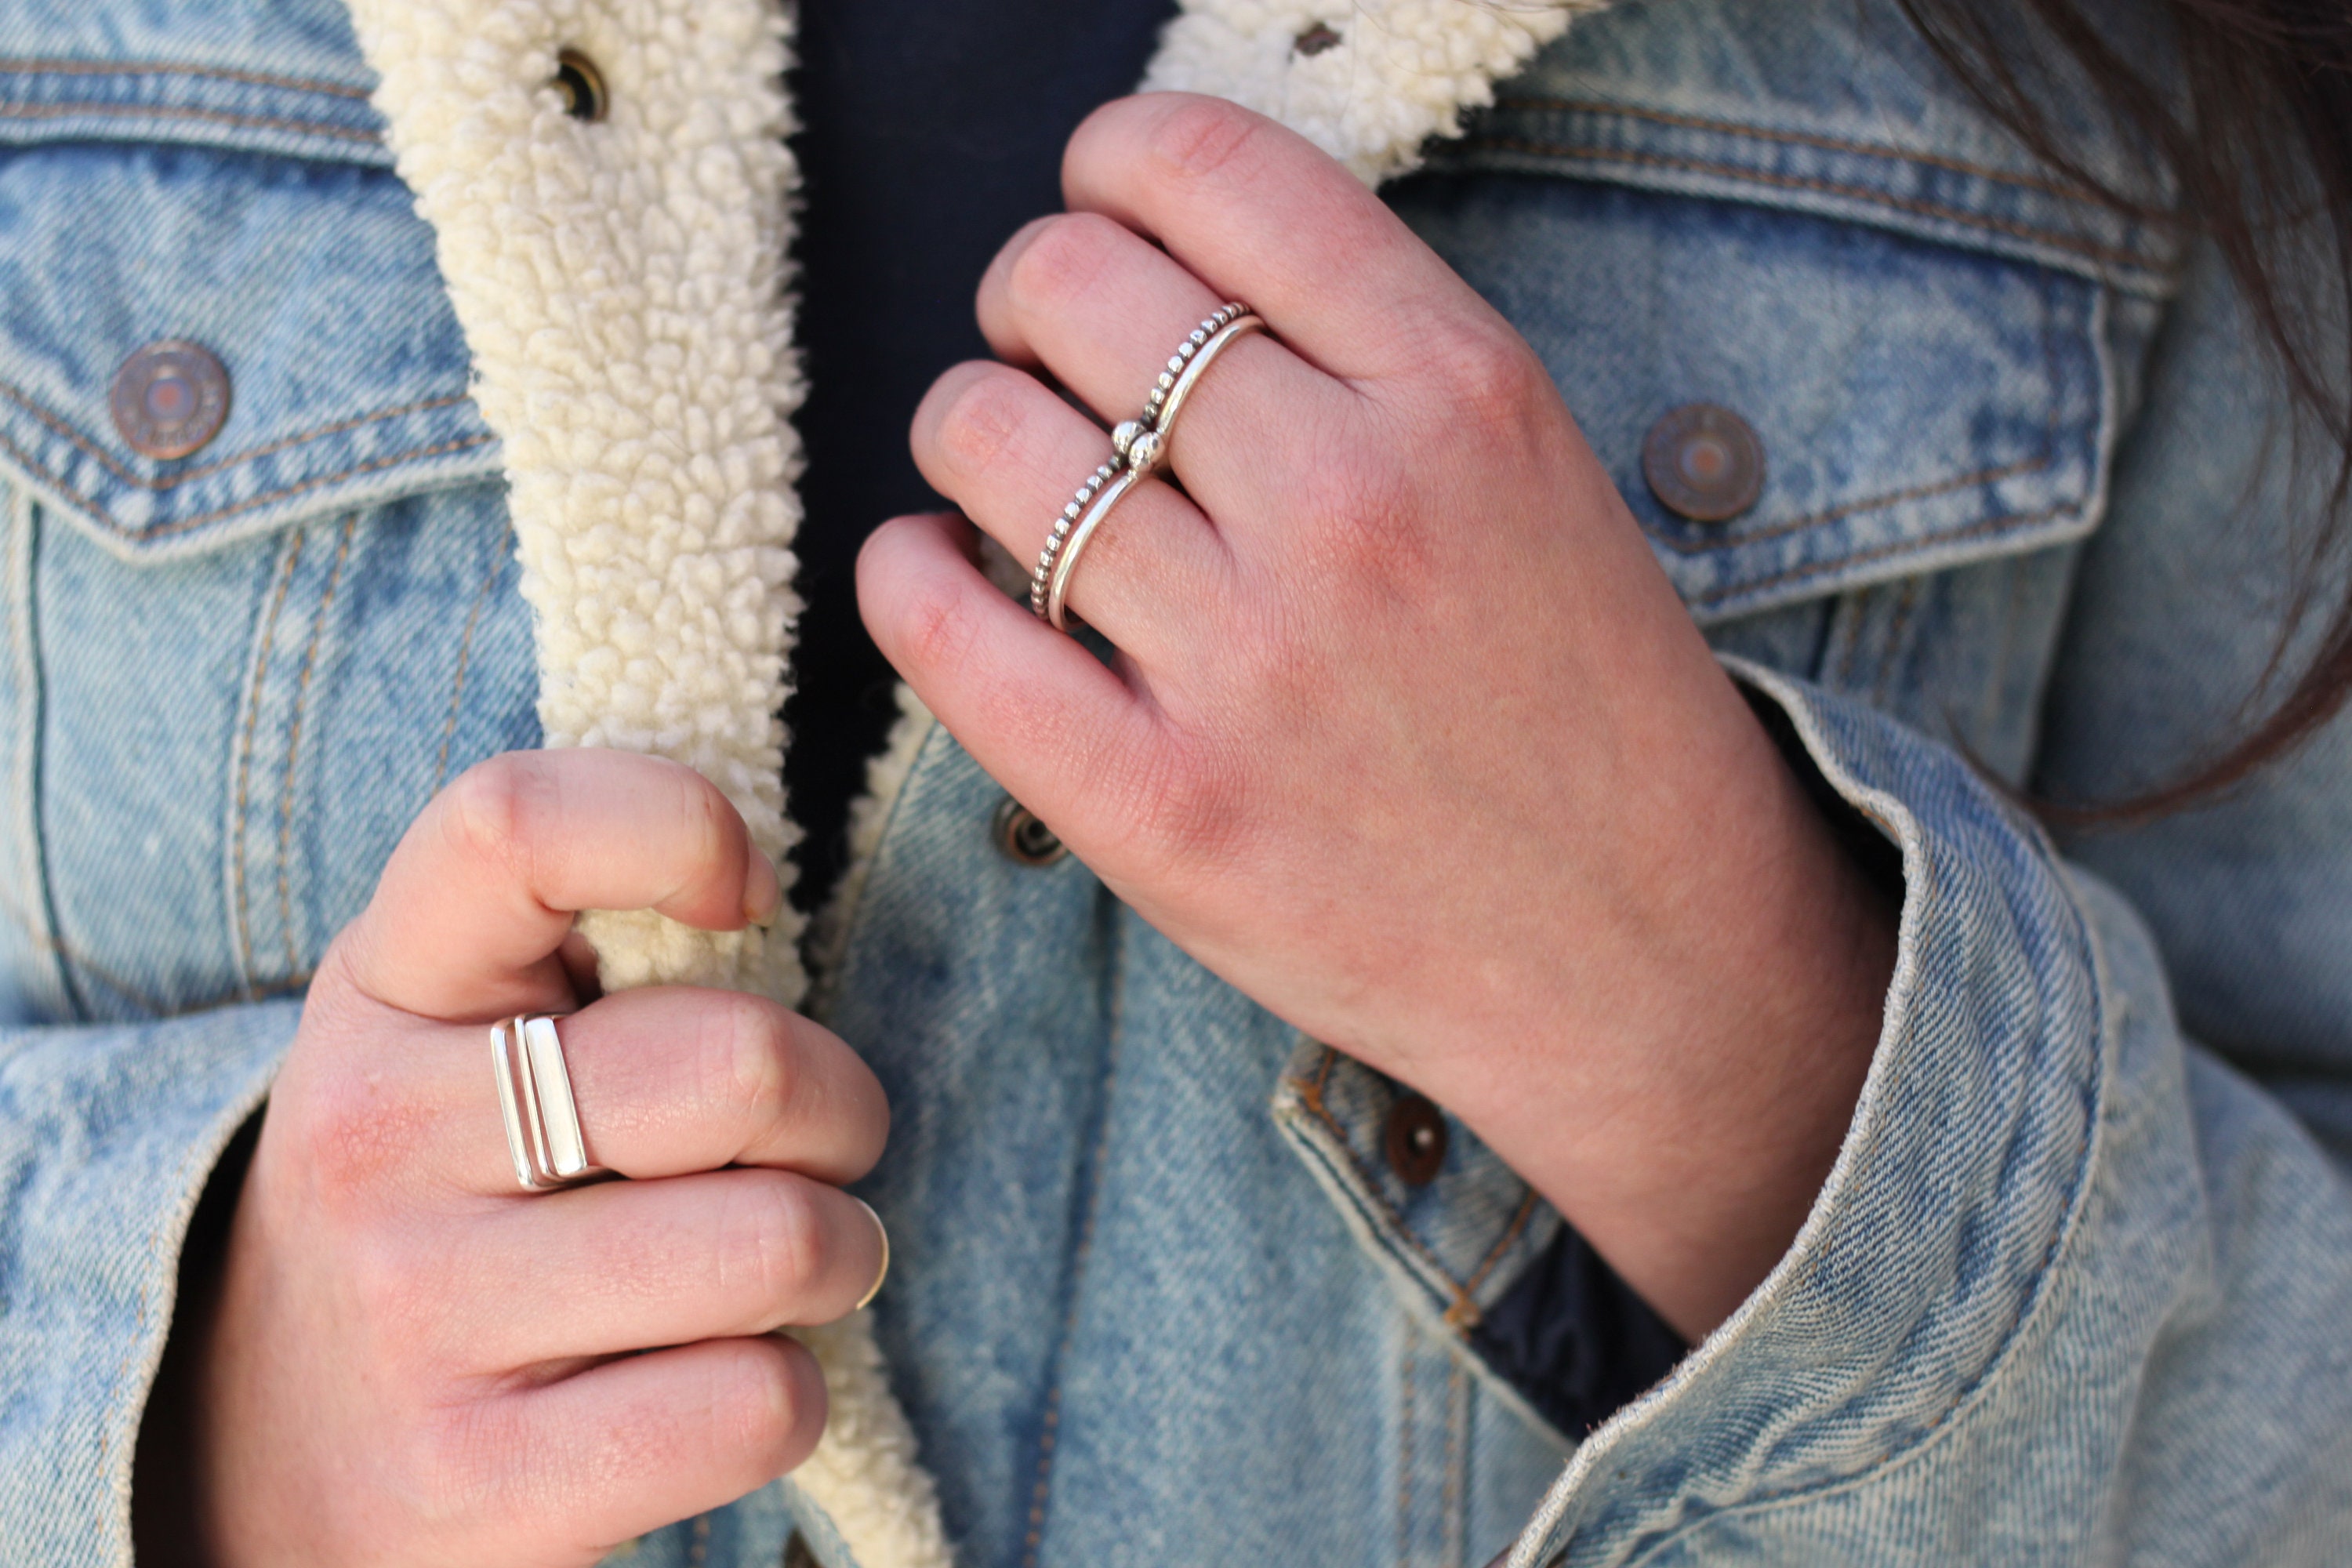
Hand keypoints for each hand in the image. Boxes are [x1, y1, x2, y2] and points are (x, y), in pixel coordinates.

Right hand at [163, 750, 887, 1565]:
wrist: (263, 1453)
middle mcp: (380, 1139)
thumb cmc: (447, 1190)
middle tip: (810, 1146)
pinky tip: (722, 1380)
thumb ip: (583, 926)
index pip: (521, 824)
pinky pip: (756, 1403)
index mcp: (387, 985)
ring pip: (778, 1241)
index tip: (746, 900)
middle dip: (839, 1108)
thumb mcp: (457, 1022)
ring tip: (776, 1267)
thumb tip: (764, 885)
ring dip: (838, 1255)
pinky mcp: (479, 1483)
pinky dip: (788, 1392)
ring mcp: (419, 1315)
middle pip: (742, 1065)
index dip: (684, 828)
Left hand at [860, 94, 1895, 1338]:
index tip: (1097, 203)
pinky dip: (907, 576)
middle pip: (1075, 284)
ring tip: (1003, 479)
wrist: (1650, 959)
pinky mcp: (1162, 812)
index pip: (1210, 167)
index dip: (1112, 160)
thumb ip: (1365, 353)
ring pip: (987, 436)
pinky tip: (938, 575)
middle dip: (1025, 291)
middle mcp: (1350, 501)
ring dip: (965, 429)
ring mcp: (1250, 663)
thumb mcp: (1533, 471)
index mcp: (1461, 389)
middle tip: (1042, 354)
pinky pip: (945, 629)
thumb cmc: (1586, 713)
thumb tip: (1154, 264)